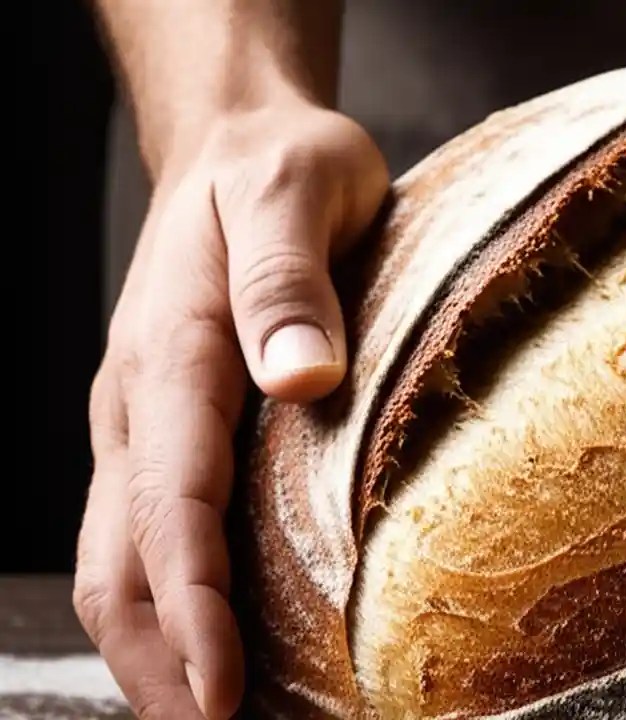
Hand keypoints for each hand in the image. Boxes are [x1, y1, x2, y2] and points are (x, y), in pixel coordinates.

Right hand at [74, 101, 388, 718]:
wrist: (241, 143)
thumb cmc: (282, 168)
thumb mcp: (296, 193)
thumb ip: (289, 283)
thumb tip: (303, 379)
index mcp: (169, 355)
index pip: (169, 503)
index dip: (192, 605)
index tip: (223, 695)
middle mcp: (139, 402)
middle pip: (121, 558)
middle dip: (162, 661)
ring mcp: (145, 420)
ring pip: (119, 558)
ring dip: (156, 648)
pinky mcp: (168, 426)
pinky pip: (149, 531)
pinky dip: (171, 602)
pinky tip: (220, 642)